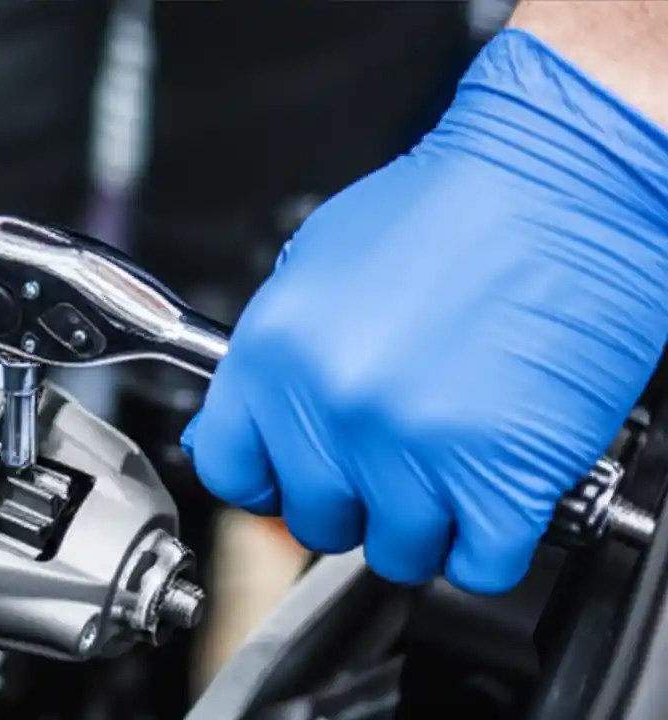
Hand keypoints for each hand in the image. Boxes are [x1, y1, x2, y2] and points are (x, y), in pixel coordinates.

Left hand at [182, 30, 667, 592]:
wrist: (563, 177)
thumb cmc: (452, 204)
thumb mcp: (317, 264)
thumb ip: (278, 357)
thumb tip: (254, 418)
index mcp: (273, 356)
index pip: (228, 470)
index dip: (266, 477)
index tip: (291, 474)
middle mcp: (332, 409)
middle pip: (315, 518)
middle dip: (356, 495)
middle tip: (395, 452)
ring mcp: (413, 450)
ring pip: (397, 552)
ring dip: (428, 521)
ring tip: (455, 462)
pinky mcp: (501, 477)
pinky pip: (479, 565)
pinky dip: (492, 541)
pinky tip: (499, 487)